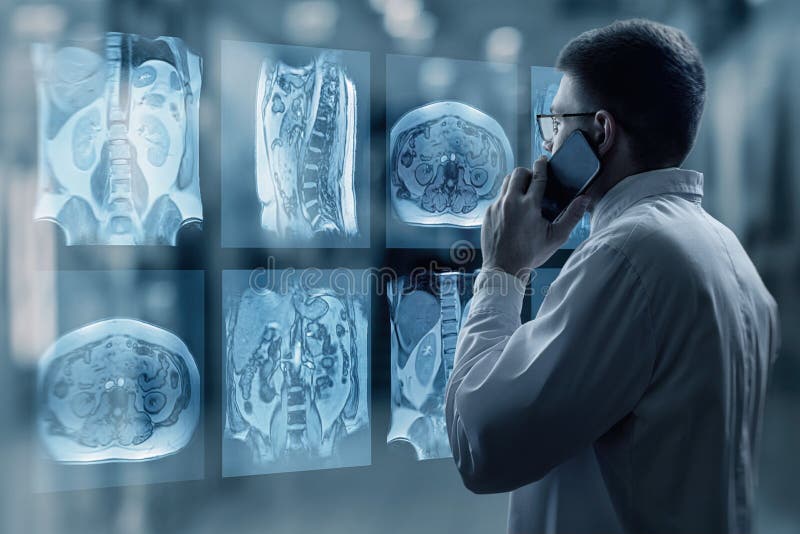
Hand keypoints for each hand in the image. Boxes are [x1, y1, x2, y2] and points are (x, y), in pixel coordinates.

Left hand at [480, 156, 589, 279]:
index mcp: (529, 205)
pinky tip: (513, 211)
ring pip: (505, 183)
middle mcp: (511, 202)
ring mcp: (496, 207)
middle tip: (534, 181)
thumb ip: (572, 216)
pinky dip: (506, 199)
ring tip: (523, 192)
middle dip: (527, 172)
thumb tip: (584, 200)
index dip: (542, 166)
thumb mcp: (556, 237)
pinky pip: (497, 198)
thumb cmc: (531, 254)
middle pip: (518, 173)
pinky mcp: (488, 213)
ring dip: (516, 183)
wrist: (503, 268)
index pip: (538, 176)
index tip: (544, 161)